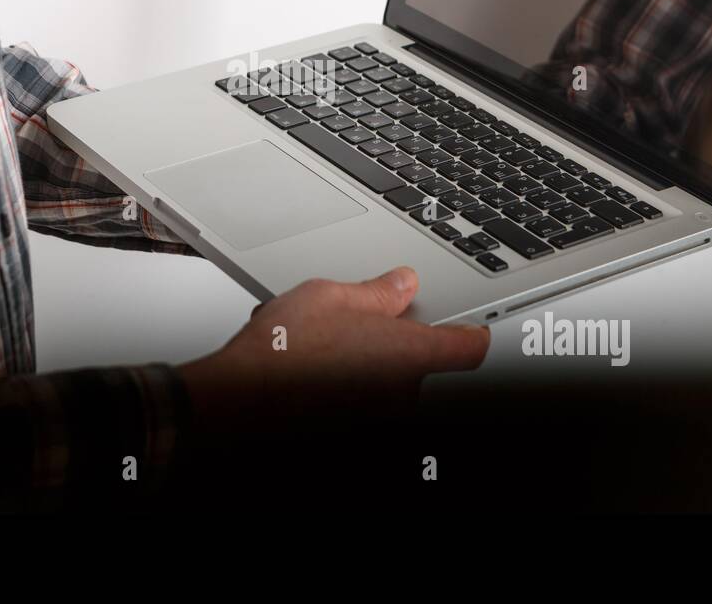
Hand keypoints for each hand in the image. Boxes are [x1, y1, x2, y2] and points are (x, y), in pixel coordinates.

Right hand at [178, 267, 488, 430]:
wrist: (238, 403)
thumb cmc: (281, 354)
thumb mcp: (329, 296)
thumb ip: (377, 291)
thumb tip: (402, 285)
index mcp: (410, 353)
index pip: (472, 346)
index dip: (473, 329)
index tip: (468, 321)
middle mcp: (403, 393)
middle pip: (421, 362)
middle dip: (393, 341)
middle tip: (354, 324)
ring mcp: (380, 416)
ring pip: (386, 383)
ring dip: (364, 365)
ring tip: (319, 348)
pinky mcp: (355, 428)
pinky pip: (360, 401)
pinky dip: (344, 387)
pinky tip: (310, 373)